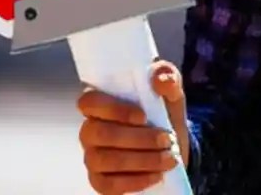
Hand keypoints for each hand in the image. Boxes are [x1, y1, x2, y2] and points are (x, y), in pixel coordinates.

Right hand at [76, 60, 189, 193]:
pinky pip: (108, 185)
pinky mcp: (100, 180)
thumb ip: (168, 77)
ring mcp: (92, 157)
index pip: (89, 102)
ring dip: (142, 160)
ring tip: (168, 158)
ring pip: (106, 160)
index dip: (113, 109)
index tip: (143, 116)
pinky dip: (135, 181)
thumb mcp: (170, 92)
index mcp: (100, 104)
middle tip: (167, 140)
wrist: (172, 146)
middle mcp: (90, 130)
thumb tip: (160, 78)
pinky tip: (156, 175)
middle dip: (138, 138)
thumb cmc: (163, 114)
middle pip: (100, 134)